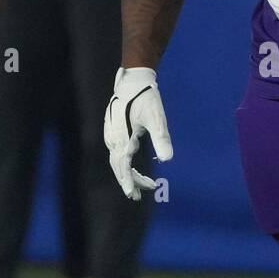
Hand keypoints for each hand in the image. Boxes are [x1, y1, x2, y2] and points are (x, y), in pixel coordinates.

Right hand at [104, 67, 172, 200]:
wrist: (133, 81)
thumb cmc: (146, 98)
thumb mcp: (157, 119)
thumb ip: (161, 139)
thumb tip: (168, 160)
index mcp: (122, 138)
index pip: (123, 167)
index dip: (128, 182)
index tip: (134, 195)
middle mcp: (113, 139)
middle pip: (119, 166)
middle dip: (129, 181)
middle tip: (138, 196)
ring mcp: (110, 134)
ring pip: (116, 160)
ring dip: (126, 173)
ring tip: (139, 184)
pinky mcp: (111, 130)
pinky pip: (116, 152)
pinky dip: (123, 162)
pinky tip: (131, 164)